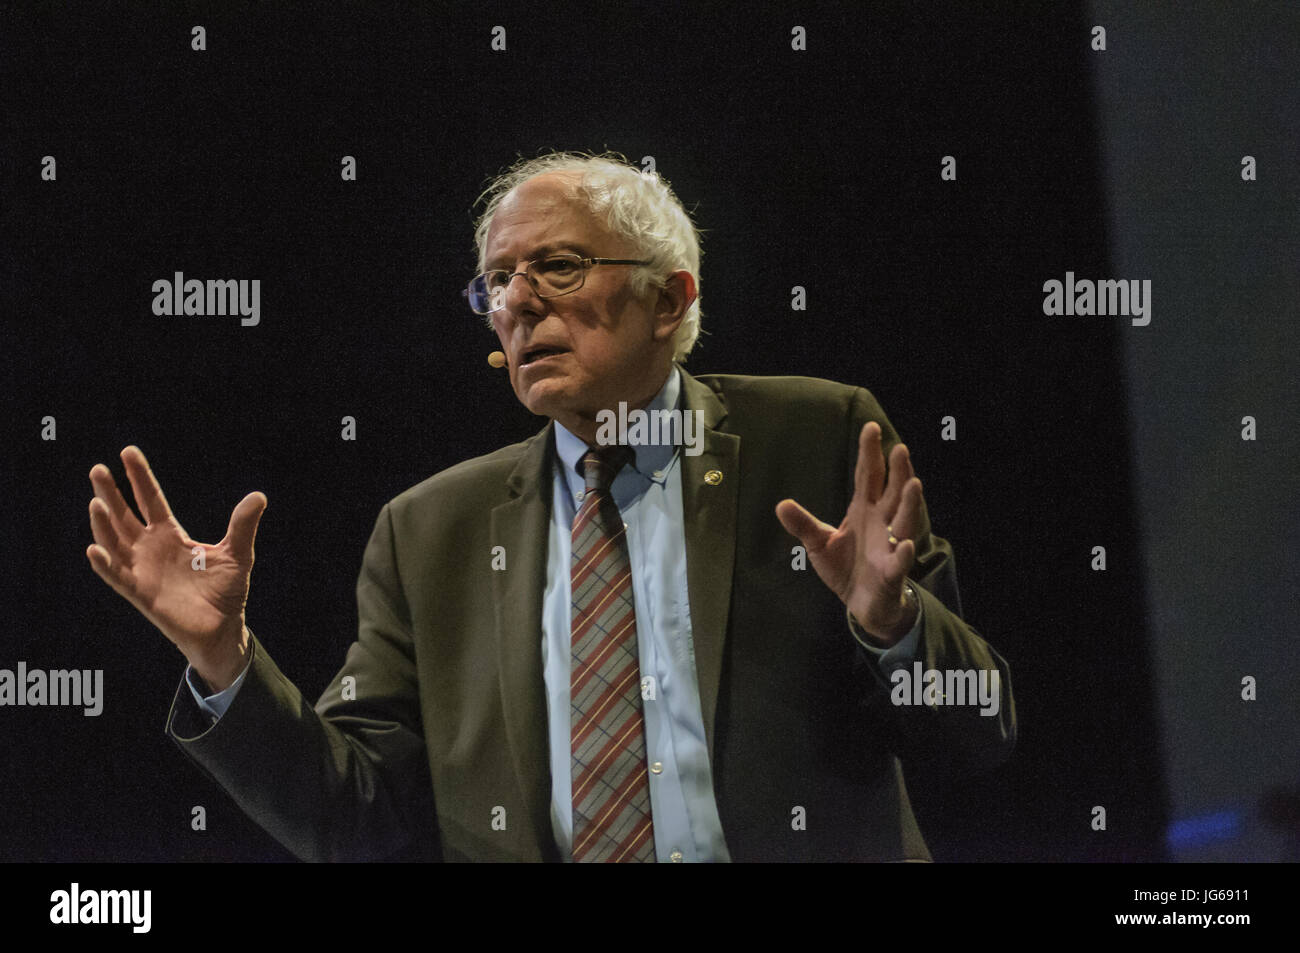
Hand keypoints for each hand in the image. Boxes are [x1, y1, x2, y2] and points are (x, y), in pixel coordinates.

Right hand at [86, 446, 266, 690]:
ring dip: (103, 525)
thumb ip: (242, 525)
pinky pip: (117, 577)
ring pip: (115, 543)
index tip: (127, 452)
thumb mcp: (237, 553)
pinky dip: (105, 564)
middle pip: (124, 516)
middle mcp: (150, 549)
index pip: (150, 500)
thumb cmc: (225, 591)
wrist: (222, 628)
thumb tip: (258, 496)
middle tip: (97, 469)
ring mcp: (142, 570)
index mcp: (170, 536)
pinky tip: (94, 549)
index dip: (139, 477)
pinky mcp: (141, 594)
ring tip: (96, 503)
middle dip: (110, 494)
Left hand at [775, 421, 922, 646]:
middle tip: (900, 448)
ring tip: (914, 484)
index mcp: (864, 511)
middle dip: (898, 471)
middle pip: (891, 492)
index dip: (870, 453)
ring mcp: (890, 546)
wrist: (863, 604)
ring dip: (909, 504)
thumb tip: (781, 504)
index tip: (870, 427)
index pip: (868, 476)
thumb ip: (803, 524)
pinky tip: (906, 544)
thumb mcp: (819, 543)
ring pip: (903, 521)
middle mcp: (882, 523)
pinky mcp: (892, 572)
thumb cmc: (846, 567)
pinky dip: (903, 554)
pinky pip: (899, 562)